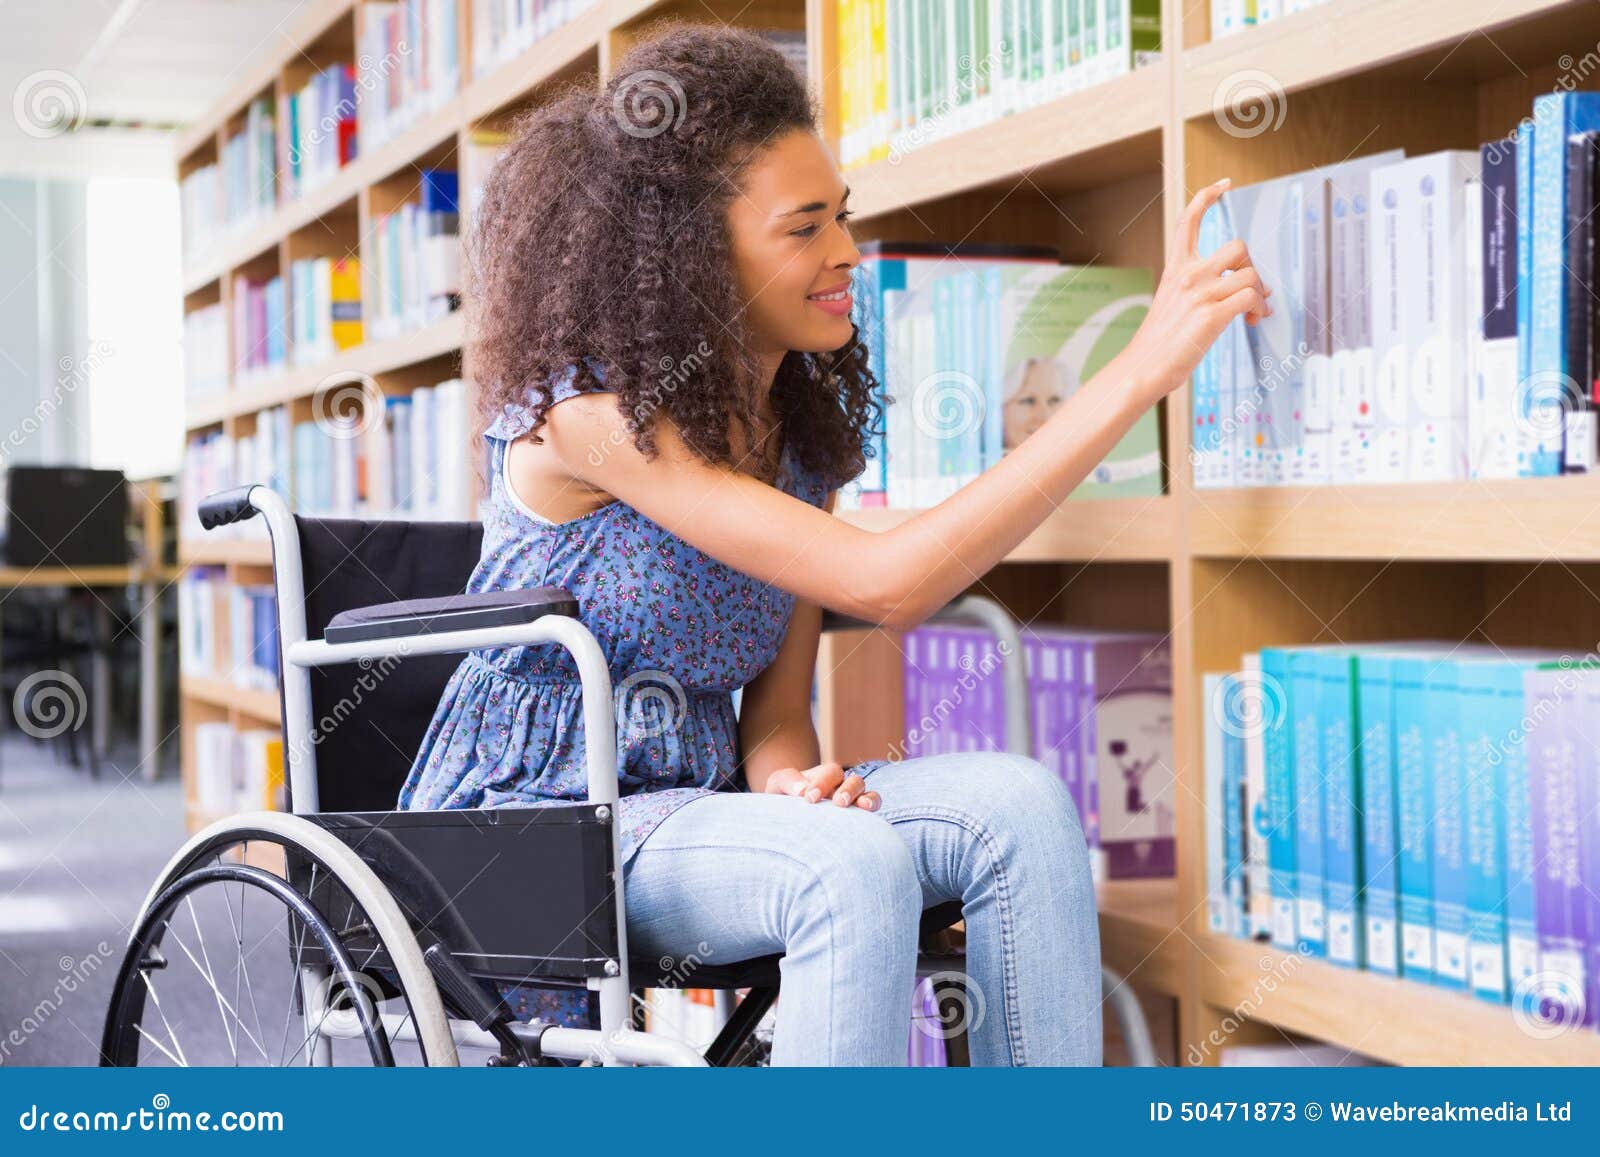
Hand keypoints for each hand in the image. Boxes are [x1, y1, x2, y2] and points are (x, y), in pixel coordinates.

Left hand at [762, 760, 880, 810]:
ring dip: (865, 798)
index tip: (809, 798)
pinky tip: (868, 816)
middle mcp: (841, 786)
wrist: (783, 820)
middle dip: (847, 790)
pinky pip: (872, 806)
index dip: (822, 783)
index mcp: (823, 776)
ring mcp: (851, 801)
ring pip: (866, 792)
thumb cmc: (781, 799)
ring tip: (861, 806)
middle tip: (838, 802)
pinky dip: (873, 807)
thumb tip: (802, 789)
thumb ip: (787, 780)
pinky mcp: (857, 817)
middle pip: (853, 779)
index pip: (830, 772)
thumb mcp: (777, 785)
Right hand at [1116, 176, 1271, 408]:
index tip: (1223, 185)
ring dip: (1261, 293)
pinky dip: (1260, 308)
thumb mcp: (1173, 305)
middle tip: (1250, 291)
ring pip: (1251, 274)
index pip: (1188, 220)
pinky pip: (1252, 298)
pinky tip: (1254, 320)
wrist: (1142, 368)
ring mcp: (1199, 295)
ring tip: (1255, 311)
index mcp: (1175, 270)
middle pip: (1238, 246)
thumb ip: (1206, 291)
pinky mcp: (1211, 316)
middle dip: (1252, 268)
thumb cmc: (1159, 343)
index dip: (1207, 197)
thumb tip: (1258, 290)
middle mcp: (1187, 276)